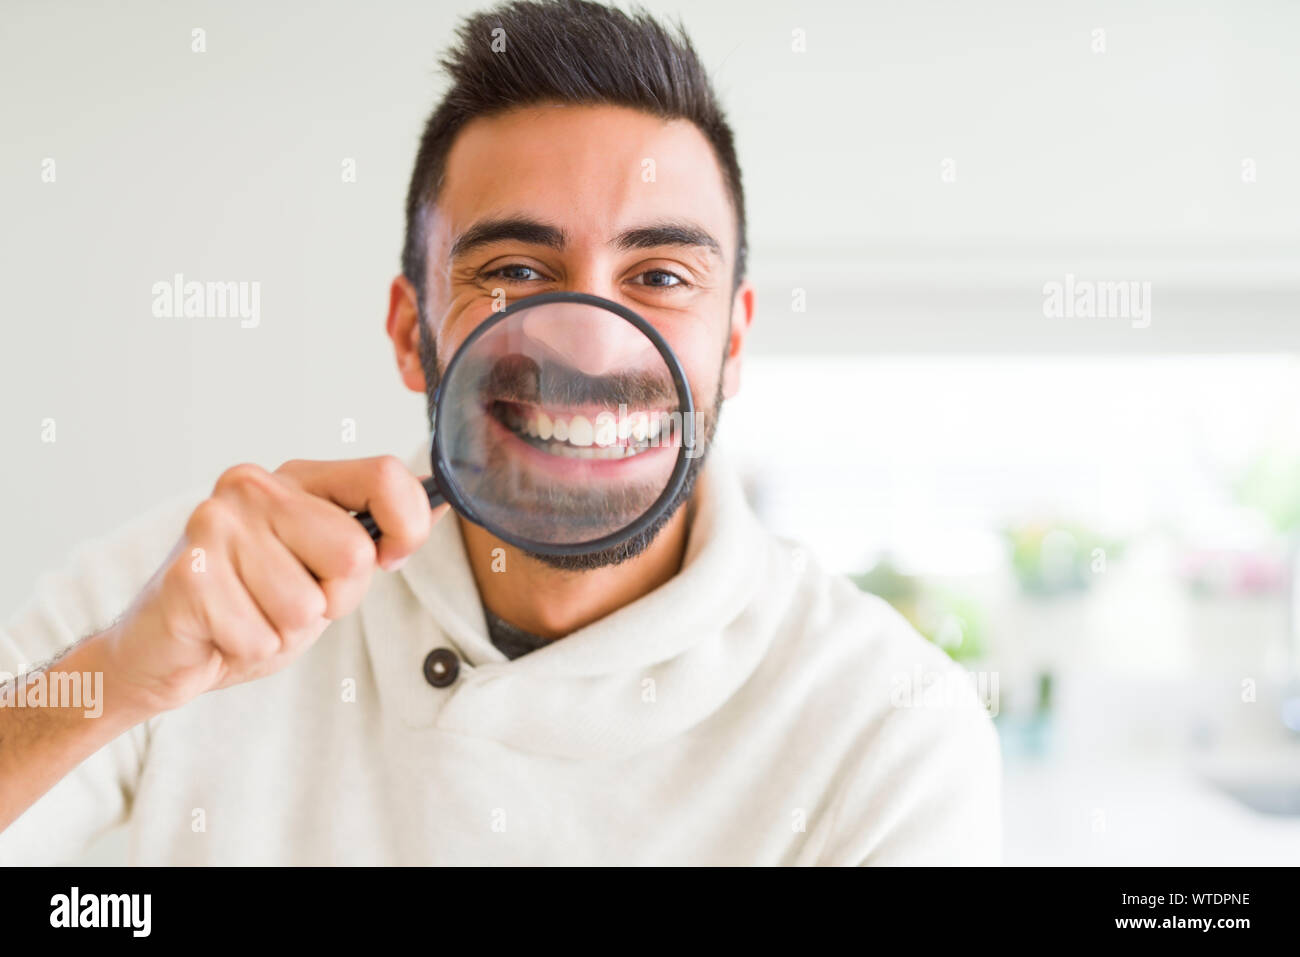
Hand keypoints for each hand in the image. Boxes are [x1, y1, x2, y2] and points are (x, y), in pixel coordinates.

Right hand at [101, 456, 443, 714]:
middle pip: (353, 552)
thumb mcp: (326, 570)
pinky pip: (263, 637)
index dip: (407, 526)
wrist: (162, 651)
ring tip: (252, 615)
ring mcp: (216, 525)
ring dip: (287, 630)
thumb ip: (375, 535)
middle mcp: (254, 487)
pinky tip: (223, 632)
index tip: (391, 558)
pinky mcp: (189, 574)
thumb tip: (442, 507)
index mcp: (296, 479)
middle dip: (334, 598)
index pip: (385, 474)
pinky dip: (251, 650)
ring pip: (307, 605)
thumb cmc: (250, 606)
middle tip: (289, 601)